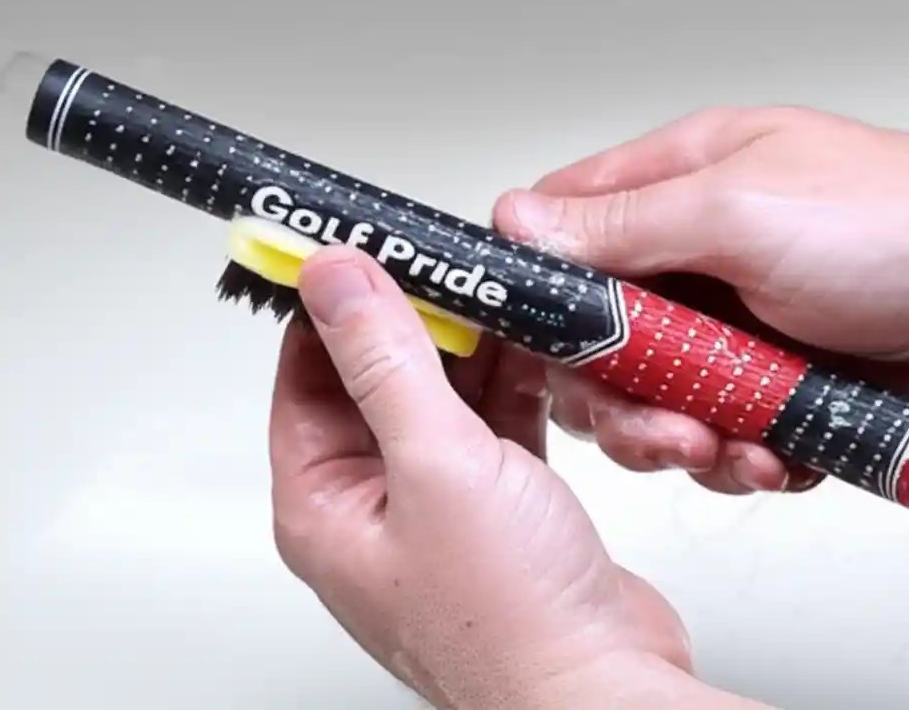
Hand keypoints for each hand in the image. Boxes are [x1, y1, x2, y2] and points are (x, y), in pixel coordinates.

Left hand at [267, 246, 766, 707]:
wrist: (600, 687)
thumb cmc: (511, 621)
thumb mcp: (436, 464)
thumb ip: (386, 362)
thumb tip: (335, 279)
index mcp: (325, 501)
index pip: (308, 371)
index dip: (338, 302)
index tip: (371, 243)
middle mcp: (374, 506)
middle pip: (380, 379)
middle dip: (423, 320)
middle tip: (459, 266)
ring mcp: (440, 509)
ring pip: (444, 400)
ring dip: (477, 352)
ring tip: (507, 300)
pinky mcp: (500, 512)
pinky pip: (494, 430)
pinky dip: (515, 391)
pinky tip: (539, 355)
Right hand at [491, 106, 908, 494]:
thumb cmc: (905, 221)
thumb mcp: (738, 209)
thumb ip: (620, 227)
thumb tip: (522, 224)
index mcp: (680, 188)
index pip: (565, 238)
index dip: (542, 301)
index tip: (553, 354)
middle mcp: (704, 258)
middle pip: (604, 344)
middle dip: (622, 397)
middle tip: (661, 420)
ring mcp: (746, 330)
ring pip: (664, 405)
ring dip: (688, 437)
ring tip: (734, 441)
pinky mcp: (788, 391)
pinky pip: (732, 441)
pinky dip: (749, 459)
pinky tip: (780, 454)